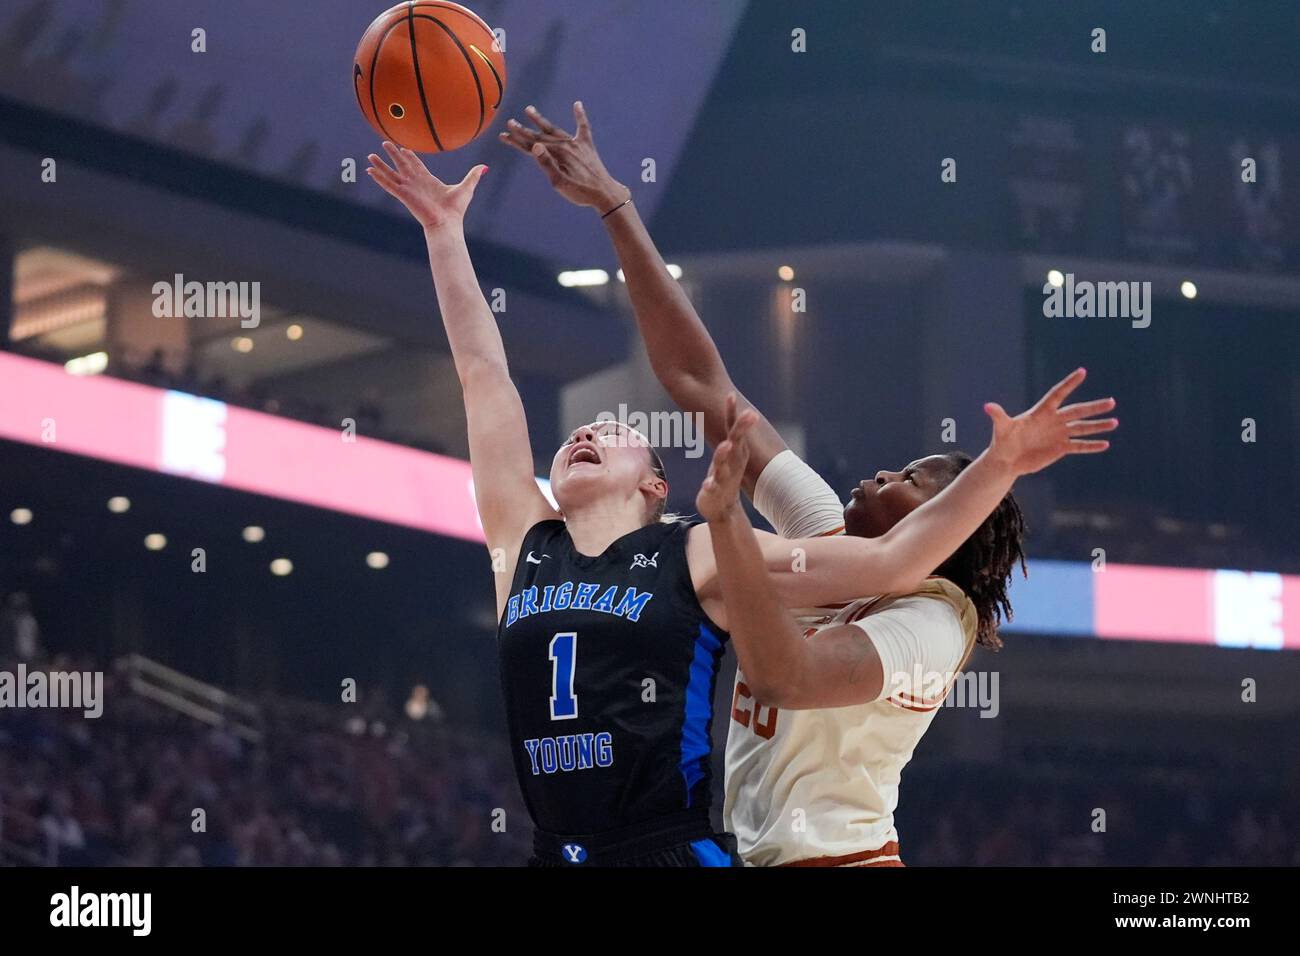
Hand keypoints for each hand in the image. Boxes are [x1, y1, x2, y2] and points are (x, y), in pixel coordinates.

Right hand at [367, 141, 485, 230]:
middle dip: (393, 155)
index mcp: (428, 181)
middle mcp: (416, 184)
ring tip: (369, 156)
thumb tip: (485, 167)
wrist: (447, 223)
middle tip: (384, 143)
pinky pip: (388, 184)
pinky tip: (369, 171)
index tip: (403, 148)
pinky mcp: (403, 194)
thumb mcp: (466, 187)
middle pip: (401, 165)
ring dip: (381, 165)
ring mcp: (408, 189)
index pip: (416, 165)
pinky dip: (378, 177)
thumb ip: (473, 176)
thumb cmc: (456, 210)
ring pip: (391, 173)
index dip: (410, 156)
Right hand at [499, 101, 629, 211]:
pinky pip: (583, 127)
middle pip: (540, 136)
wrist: (605, 193)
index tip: (503, 134)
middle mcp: (565, 145)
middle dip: (523, 130)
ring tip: (528, 110)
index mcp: (557, 154)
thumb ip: (547, 164)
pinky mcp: (587, 146)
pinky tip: (577, 104)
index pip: (531, 145)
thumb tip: (535, 146)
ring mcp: (576, 144)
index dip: (517, 140)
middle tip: (510, 122)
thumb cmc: (580, 192)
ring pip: (555, 129)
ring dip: (541, 120)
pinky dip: (580, 116)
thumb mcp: (560, 183)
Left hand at [697, 394, 756, 522]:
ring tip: (727, 445)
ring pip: (725, 464)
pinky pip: (713, 488)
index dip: (732, 412)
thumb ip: (730, 434)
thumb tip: (731, 409)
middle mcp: (733, 462)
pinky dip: (711, 486)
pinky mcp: (715, 492)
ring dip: (725, 455)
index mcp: (735, 451)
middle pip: (736, 442)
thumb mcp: (728, 453)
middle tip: (750, 413)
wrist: (723, 509)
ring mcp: (725, 477)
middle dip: (742, 428)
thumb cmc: (725, 474)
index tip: (730, 394)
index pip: (734, 429)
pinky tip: (708, 484)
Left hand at [984, 368, 1117, 475]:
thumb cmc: (1002, 442)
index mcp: (1040, 412)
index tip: (1082, 372)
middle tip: (1112, 402)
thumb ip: (999, 417)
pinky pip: (1079, 446)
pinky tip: (1105, 444)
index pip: (1057, 394)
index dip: (1069, 384)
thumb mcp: (1001, 429)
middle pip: (1076, 411)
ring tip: (1114, 422)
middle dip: (1094, 408)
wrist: (1007, 460)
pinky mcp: (1060, 448)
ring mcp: (1058, 434)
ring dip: (1097, 425)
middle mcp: (1053, 421)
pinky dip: (1091, 446)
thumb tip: (987, 406)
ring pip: (1081, 427)